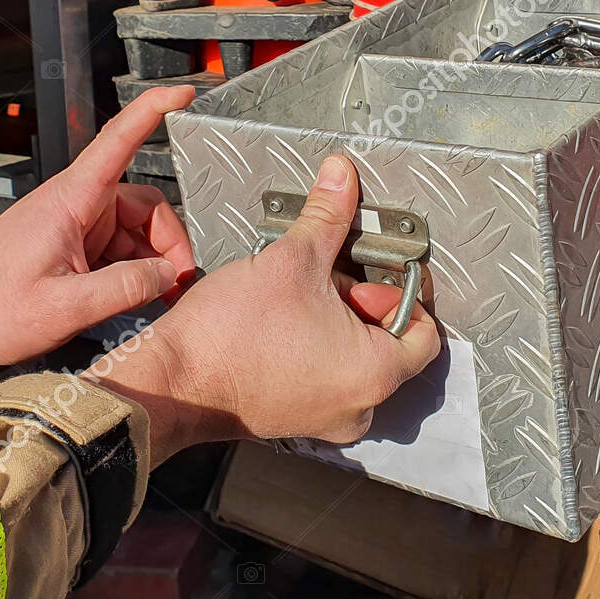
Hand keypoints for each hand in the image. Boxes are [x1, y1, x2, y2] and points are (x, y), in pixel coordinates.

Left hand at [0, 86, 196, 405]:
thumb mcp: (64, 308)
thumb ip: (124, 288)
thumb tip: (167, 275)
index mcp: (69, 201)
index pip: (118, 140)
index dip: (152, 110)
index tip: (182, 94)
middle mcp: (73, 204)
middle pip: (144, 204)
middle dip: (169, 242)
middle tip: (177, 284)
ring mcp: (71, 226)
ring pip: (134, 231)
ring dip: (150, 263)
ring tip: (153, 300)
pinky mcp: (69, 247)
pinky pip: (116, 250)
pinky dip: (131, 273)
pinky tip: (129, 301)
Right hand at [93, 154, 440, 462]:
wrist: (172, 380)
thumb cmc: (230, 336)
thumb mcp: (291, 260)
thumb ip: (328, 216)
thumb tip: (342, 178)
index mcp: (376, 373)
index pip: (426, 333)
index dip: (407, 293)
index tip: (383, 271)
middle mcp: (358, 406)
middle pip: (388, 344)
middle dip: (363, 302)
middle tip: (329, 277)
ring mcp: (325, 419)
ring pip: (353, 360)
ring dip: (336, 324)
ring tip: (302, 297)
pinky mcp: (294, 419)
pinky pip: (323, 377)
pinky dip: (314, 348)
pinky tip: (283, 320)